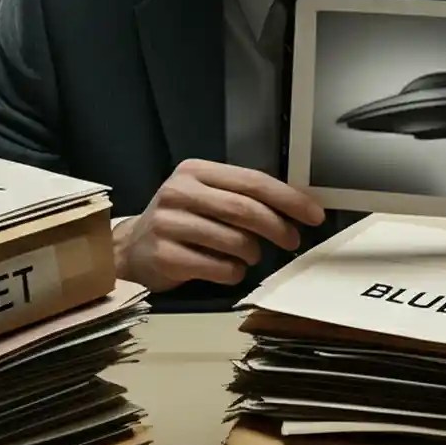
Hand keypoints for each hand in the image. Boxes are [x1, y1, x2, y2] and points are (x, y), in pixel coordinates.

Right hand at [114, 159, 325, 291]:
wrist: (131, 249)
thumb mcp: (205, 197)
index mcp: (195, 171)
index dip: (288, 199)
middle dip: (278, 227)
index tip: (314, 215)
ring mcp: (169, 224)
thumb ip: (242, 197)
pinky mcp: (165, 256)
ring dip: (253, 254)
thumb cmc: (180, 222)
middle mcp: (179, 192)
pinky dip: (234, 273)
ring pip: (235, 241)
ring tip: (249, 255)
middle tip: (292, 240)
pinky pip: (219, 268)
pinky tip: (227, 269)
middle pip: (245, 210)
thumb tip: (295, 210)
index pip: (252, 182)